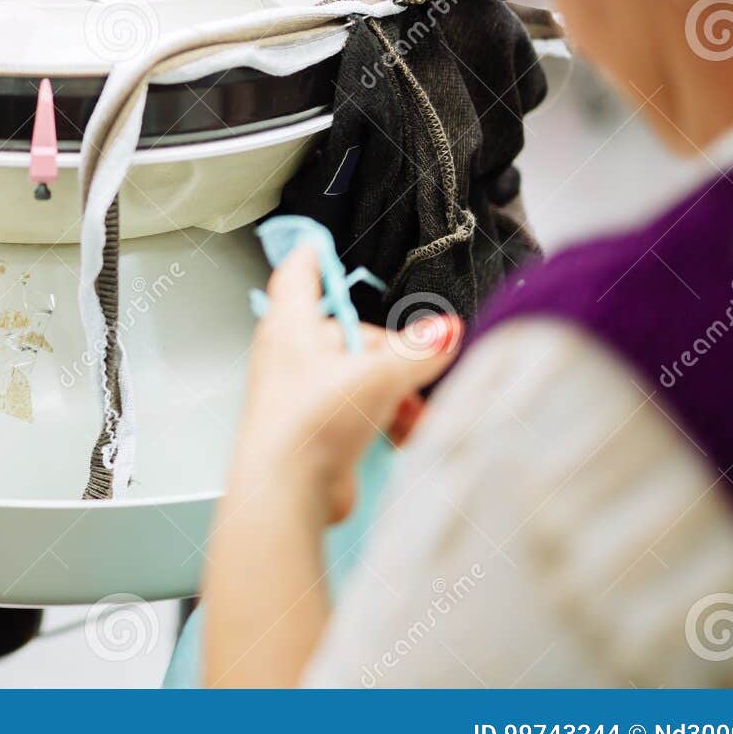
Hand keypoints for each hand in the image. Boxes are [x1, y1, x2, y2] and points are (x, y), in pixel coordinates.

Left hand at [234, 245, 463, 525]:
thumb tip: (444, 330)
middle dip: (388, 352)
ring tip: (414, 413)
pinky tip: (406, 434)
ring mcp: (302, 392)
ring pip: (360, 375)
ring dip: (395, 392)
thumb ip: (415, 351)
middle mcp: (291, 354)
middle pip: (347, 332)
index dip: (311, 256)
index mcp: (291, 325)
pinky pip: (361, 411)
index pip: (297, 275)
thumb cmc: (309, 423)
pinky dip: (387, 419)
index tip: (320, 243)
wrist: (288, 490)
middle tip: (415, 367)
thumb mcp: (376, 376)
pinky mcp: (317, 428)